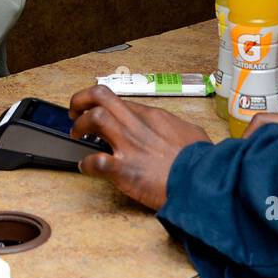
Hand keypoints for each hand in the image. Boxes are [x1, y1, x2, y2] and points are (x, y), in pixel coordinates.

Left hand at [68, 85, 211, 210]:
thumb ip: (177, 129)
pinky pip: (96, 161)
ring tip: (77, 135)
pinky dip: (86, 164)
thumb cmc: (201, 161)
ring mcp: (130, 146)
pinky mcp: (125, 169)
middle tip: (74, 112)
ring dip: (80, 125)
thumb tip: (175, 132)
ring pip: (95, 118)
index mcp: (153, 116)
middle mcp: (137, 126)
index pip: (118, 100)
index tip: (95, 111)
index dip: (101, 104)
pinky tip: (86, 167)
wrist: (203, 181)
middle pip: (100, 96)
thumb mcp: (192, 133)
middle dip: (81, 100)